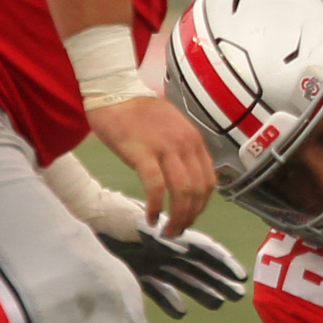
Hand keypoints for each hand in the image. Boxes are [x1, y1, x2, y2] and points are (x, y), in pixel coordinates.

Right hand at [87, 96, 216, 232]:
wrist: (114, 92)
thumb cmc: (140, 113)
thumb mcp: (173, 130)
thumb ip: (183, 152)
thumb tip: (186, 182)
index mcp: (195, 141)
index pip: (209, 181)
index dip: (202, 205)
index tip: (190, 217)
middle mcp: (185, 145)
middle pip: (197, 191)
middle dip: (190, 216)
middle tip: (178, 230)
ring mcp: (165, 149)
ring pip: (182, 192)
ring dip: (177, 217)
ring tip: (167, 230)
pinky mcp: (143, 153)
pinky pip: (156, 187)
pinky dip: (156, 207)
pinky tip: (151, 218)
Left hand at [99, 226, 247, 316]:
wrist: (81, 218)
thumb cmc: (105, 218)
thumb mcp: (133, 224)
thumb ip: (158, 238)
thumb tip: (184, 246)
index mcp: (167, 238)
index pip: (201, 251)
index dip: (222, 263)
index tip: (240, 275)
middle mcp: (162, 251)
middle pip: (197, 268)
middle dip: (218, 280)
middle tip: (239, 294)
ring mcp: (149, 263)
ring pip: (181, 280)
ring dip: (200, 291)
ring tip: (219, 304)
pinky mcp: (132, 273)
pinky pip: (155, 290)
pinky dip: (168, 300)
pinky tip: (181, 312)